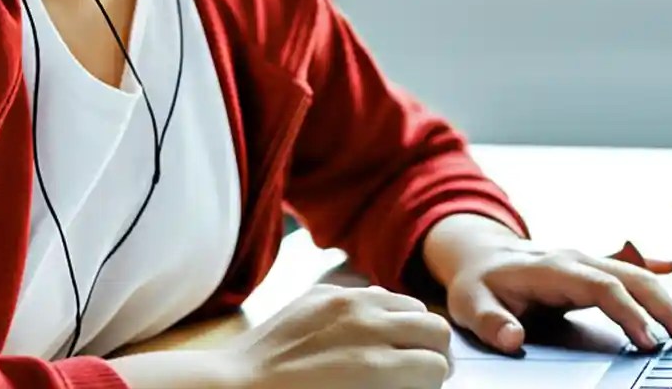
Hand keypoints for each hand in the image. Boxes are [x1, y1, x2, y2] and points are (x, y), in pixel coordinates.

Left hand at [229, 284, 453, 388]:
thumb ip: (391, 386)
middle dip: (436, 352)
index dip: (434, 383)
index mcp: (376, 365)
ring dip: (413, 327)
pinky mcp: (324, 292)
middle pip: (435, 328)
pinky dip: (382, 310)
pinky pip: (374, 292)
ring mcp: (346, 302)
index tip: (424, 388)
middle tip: (425, 369)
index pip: (436, 367)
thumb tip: (416, 380)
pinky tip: (368, 329)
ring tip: (400, 346)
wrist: (234, 387)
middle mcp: (367, 326)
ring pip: (410, 303)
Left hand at [424, 216, 671, 355]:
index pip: (602, 287)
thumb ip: (491, 323)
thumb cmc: (479, 283)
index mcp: (553, 268)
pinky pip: (626, 265)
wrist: (479, 254)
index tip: (648, 341)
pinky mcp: (590, 267)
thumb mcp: (470, 305)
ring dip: (664, 298)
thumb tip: (513, 339)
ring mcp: (586, 260)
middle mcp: (576, 259)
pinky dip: (651, 267)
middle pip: (630, 277)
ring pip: (635, 274)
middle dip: (662, 306)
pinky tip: (671, 268)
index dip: (628, 313)